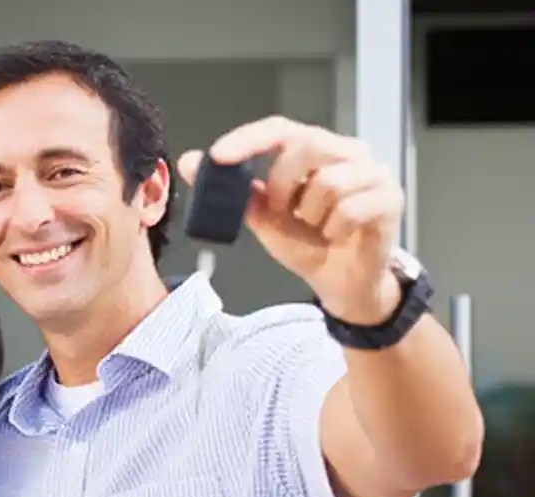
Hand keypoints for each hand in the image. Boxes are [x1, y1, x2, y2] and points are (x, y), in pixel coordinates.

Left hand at [177, 116, 404, 324]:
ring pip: (329, 181)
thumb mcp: (264, 219)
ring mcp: (374, 172)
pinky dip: (334, 231)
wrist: (341, 282)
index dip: (248, 139)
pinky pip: (351, 209)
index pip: (280, 129)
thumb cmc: (308, 243)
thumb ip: (234, 191)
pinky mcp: (391, 198)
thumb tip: (191, 162)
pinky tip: (337, 236)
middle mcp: (348, 151)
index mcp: (315, 148)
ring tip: (317, 227)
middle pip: (307, 146)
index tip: (218, 156)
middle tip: (283, 212)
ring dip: (311, 216)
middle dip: (282, 186)